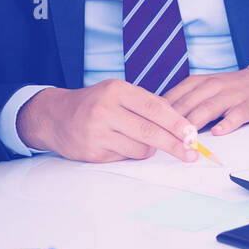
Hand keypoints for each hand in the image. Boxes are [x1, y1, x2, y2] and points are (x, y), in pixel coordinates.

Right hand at [16, 79, 199, 163]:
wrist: (56, 116)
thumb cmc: (95, 103)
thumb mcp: (118, 92)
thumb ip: (146, 104)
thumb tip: (180, 123)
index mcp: (116, 90)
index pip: (155, 107)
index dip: (177, 123)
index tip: (192, 134)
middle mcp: (106, 110)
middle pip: (150, 132)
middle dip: (175, 145)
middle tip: (192, 154)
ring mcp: (98, 133)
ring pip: (140, 149)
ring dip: (149, 149)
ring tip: (140, 140)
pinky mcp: (93, 153)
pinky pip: (125, 157)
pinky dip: (130, 153)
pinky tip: (120, 144)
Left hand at [163, 65, 248, 136]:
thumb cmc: (229, 90)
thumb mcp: (204, 89)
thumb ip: (183, 101)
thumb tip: (155, 119)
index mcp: (198, 83)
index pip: (174, 97)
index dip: (159, 114)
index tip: (147, 129)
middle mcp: (212, 86)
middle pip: (188, 104)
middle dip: (173, 122)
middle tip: (160, 139)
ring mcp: (231, 95)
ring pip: (209, 108)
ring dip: (195, 123)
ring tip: (185, 140)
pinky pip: (237, 114)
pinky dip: (227, 123)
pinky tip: (218, 132)